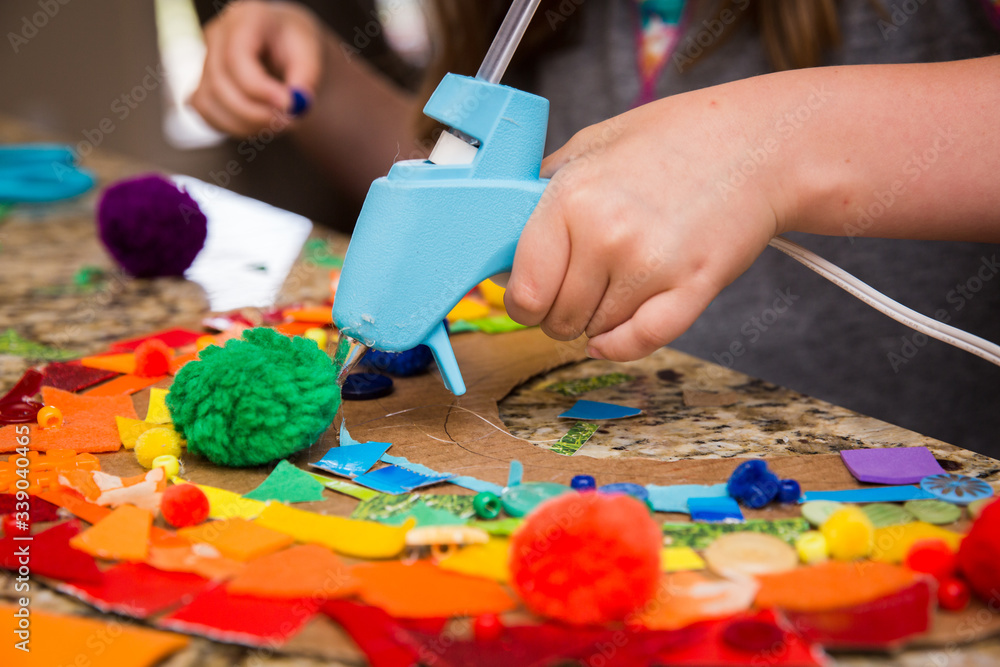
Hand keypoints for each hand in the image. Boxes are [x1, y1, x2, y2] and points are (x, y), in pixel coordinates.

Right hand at [191, 0, 322, 135]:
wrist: (283, 48)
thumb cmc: (297, 47)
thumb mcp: (311, 55)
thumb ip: (306, 78)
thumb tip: (293, 105)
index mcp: (244, 18)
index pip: (237, 57)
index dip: (259, 88)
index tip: (287, 107)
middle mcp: (217, 35)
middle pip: (221, 84)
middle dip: (256, 113)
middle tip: (289, 122)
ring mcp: (204, 60)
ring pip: (210, 103)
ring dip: (247, 124)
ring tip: (280, 121)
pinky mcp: (201, 85)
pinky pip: (208, 114)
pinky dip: (235, 127)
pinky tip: (260, 123)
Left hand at [505, 82, 790, 361]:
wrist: (759, 144)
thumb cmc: (675, 138)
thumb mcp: (593, 144)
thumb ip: (544, 190)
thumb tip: (504, 235)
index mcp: (571, 197)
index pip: (524, 289)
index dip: (523, 302)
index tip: (531, 298)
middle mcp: (607, 234)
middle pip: (557, 318)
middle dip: (559, 313)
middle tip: (577, 289)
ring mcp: (652, 264)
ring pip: (595, 332)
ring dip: (596, 320)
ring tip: (612, 284)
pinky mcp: (693, 286)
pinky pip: (639, 341)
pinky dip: (620, 345)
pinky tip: (612, 336)